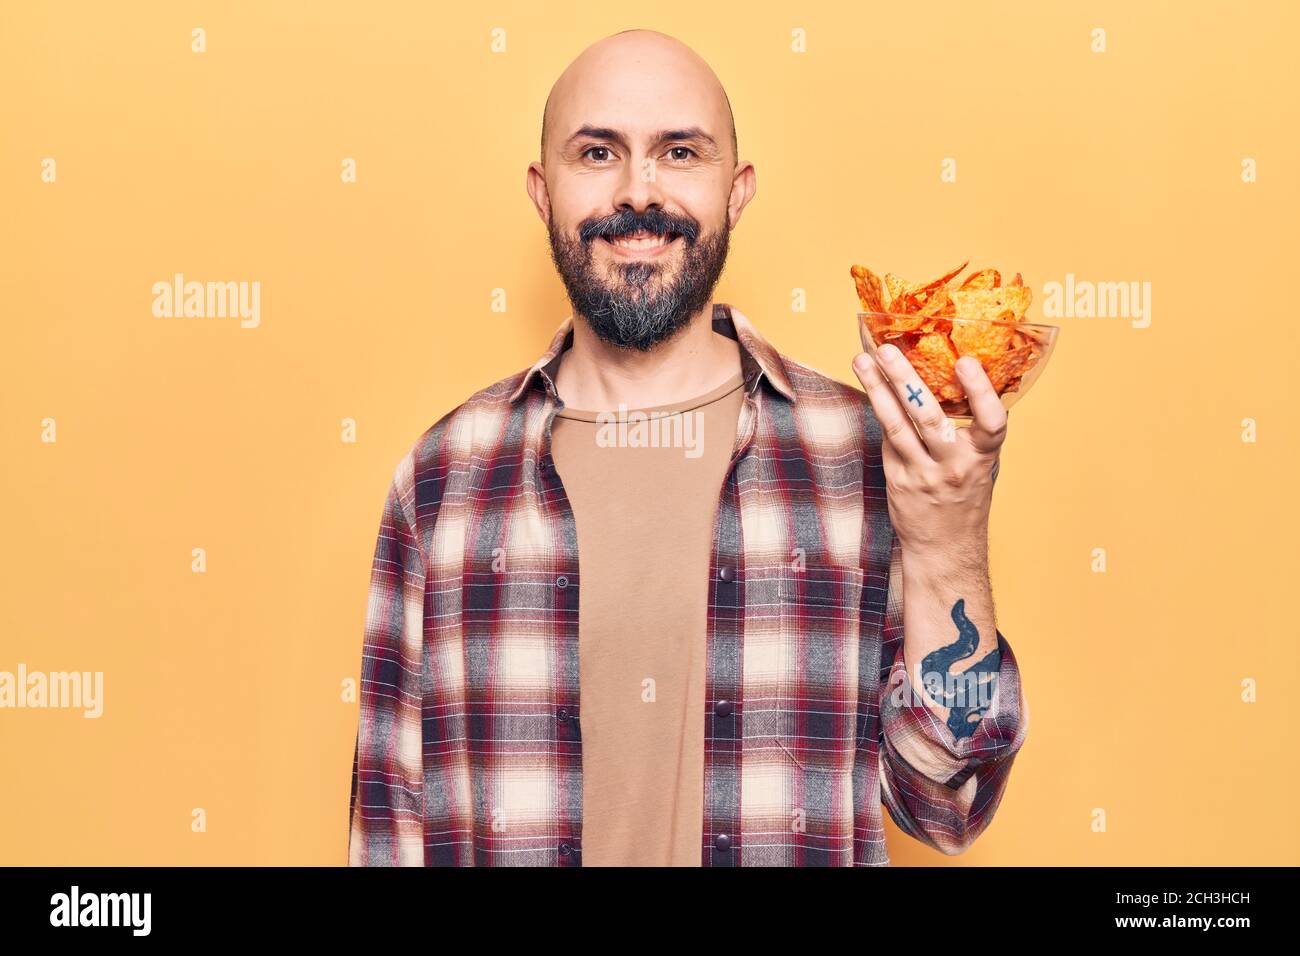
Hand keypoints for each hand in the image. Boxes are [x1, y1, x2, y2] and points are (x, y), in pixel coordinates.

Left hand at [851, 343, 1005, 561]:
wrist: (946, 548)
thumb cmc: (963, 496)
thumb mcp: (978, 464)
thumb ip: (967, 430)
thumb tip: (945, 376)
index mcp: (982, 457)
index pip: (991, 423)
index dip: (981, 392)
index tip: (966, 361)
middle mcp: (954, 466)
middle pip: (929, 417)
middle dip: (905, 380)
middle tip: (886, 350)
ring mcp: (923, 475)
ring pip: (897, 426)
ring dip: (877, 390)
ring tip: (862, 361)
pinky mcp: (899, 481)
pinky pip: (888, 441)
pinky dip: (879, 411)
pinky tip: (869, 387)